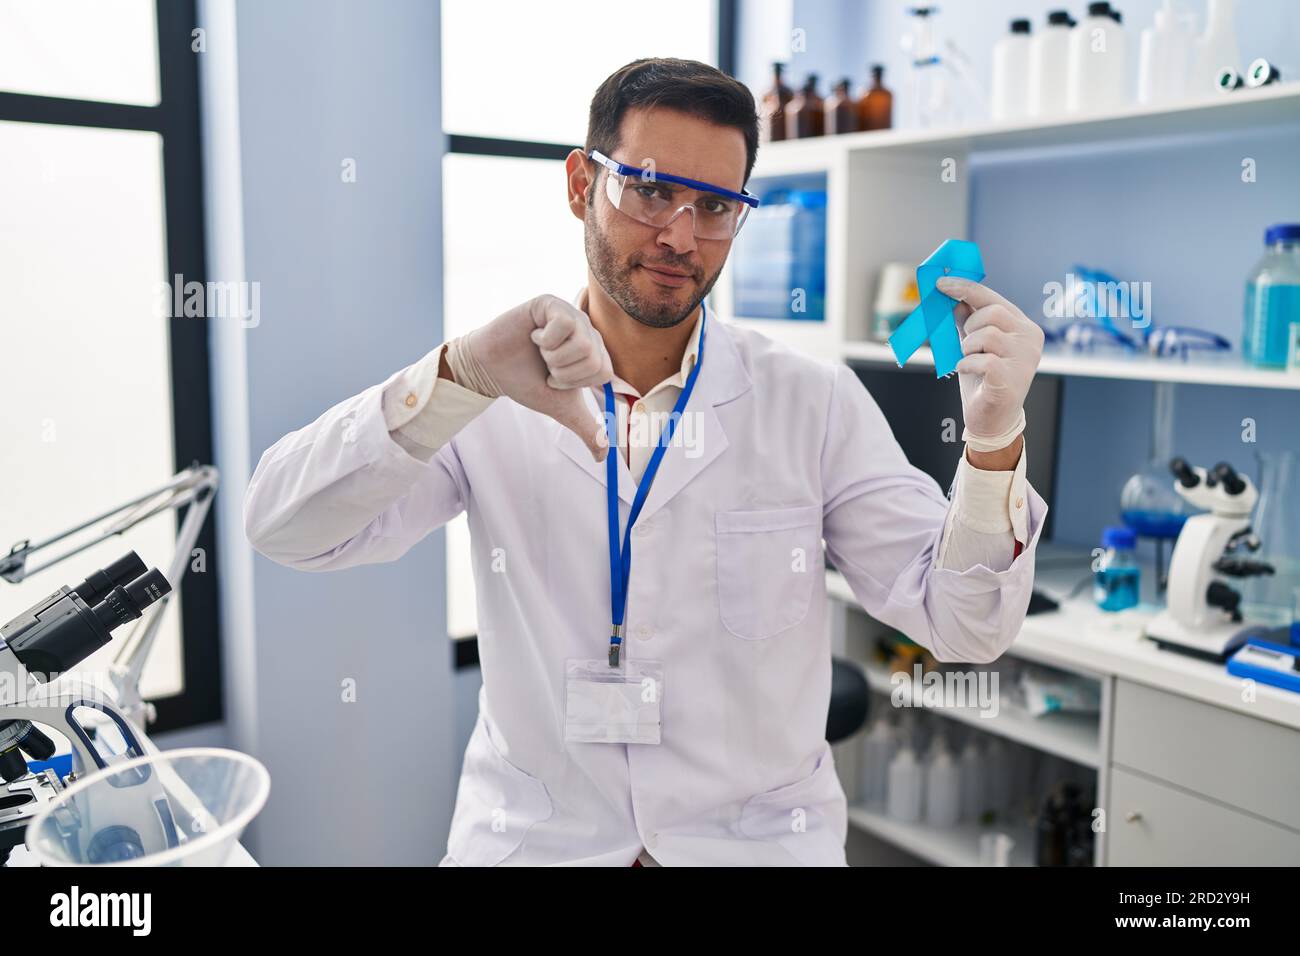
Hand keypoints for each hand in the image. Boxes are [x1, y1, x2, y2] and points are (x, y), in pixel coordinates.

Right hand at [460, 295, 613, 460]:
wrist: (491, 370)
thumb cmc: (527, 383)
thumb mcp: (561, 408)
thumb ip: (587, 428)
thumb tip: (603, 458)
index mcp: (595, 352)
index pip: (603, 372)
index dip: (575, 383)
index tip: (555, 379)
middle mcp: (587, 330)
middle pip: (593, 358)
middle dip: (563, 373)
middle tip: (546, 366)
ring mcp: (570, 314)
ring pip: (581, 343)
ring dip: (553, 357)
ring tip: (539, 351)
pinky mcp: (550, 303)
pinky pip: (564, 323)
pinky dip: (545, 339)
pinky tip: (534, 336)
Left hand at [935, 276, 1043, 446]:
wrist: (992, 419)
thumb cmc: (983, 378)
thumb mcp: (973, 344)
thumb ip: (966, 320)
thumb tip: (952, 295)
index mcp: (1023, 326)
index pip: (993, 298)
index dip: (965, 288)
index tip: (940, 283)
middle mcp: (1031, 338)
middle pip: (991, 313)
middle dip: (969, 327)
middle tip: (966, 345)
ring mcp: (1026, 358)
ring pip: (986, 335)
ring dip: (967, 348)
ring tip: (970, 361)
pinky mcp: (1013, 377)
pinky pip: (981, 360)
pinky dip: (967, 365)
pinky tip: (968, 372)